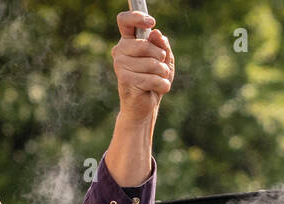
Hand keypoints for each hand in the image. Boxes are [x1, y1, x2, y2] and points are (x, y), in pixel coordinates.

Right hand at [112, 10, 173, 126]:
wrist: (144, 106)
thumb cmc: (153, 80)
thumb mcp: (163, 60)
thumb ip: (162, 45)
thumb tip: (156, 33)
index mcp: (128, 41)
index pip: (125, 21)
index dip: (137, 18)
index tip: (151, 22)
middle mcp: (120, 51)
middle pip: (146, 45)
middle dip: (161, 57)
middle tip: (161, 67)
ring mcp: (120, 65)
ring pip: (153, 64)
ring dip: (163, 74)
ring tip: (159, 79)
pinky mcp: (125, 80)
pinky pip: (153, 79)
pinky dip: (163, 85)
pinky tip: (158, 89)